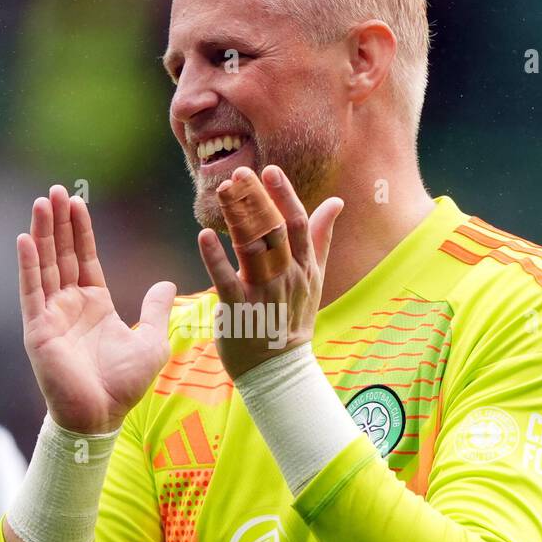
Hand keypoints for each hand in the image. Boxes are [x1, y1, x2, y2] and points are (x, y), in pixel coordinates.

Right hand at [17, 185, 176, 432]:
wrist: (102, 416)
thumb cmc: (124, 385)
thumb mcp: (152, 340)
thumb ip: (155, 309)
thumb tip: (166, 282)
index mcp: (95, 304)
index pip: (84, 258)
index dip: (80, 230)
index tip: (76, 201)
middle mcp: (69, 305)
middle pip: (61, 254)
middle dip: (59, 222)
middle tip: (54, 190)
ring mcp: (51, 316)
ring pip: (45, 265)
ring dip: (42, 233)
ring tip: (41, 202)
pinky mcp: (37, 329)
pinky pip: (31, 291)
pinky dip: (27, 265)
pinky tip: (24, 238)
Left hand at [197, 165, 342, 379]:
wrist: (279, 369)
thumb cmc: (292, 319)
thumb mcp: (314, 278)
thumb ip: (320, 238)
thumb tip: (336, 202)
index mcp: (304, 268)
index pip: (297, 225)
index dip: (284, 196)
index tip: (270, 171)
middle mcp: (286, 277)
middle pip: (273, 231)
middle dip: (257, 200)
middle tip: (240, 173)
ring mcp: (263, 294)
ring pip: (251, 249)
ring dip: (236, 217)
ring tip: (222, 191)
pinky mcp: (239, 311)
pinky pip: (225, 280)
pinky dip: (214, 258)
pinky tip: (204, 235)